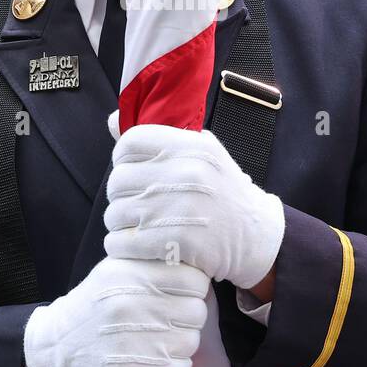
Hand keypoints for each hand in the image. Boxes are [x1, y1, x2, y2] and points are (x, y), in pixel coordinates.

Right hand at [22, 257, 209, 366]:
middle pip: (197, 312)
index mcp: (131, 270)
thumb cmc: (96, 307)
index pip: (195, 278)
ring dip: (179, 348)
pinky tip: (151, 364)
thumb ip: (154, 262)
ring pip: (191, 343)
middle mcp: (130, 299)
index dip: (191, 291)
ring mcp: (128, 335)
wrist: (55, 349)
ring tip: (156, 345)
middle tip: (166, 325)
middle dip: (187, 321)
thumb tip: (197, 260)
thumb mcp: (118, 270)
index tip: (177, 298)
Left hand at [105, 125, 284, 289]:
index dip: (122, 160)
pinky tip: (132, 246)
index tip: (132, 174)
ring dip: (118, 223)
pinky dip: (120, 246)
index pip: (130, 143)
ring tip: (133, 226)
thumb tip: (110, 120)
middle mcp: (186, 172)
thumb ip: (158, 140)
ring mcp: (181, 208)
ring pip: (115, 213)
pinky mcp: (176, 242)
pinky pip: (121, 242)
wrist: (256, 233)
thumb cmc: (221, 190)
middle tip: (131, 205)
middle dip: (119, 195)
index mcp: (191, 146)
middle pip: (117, 180)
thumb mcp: (201, 154)